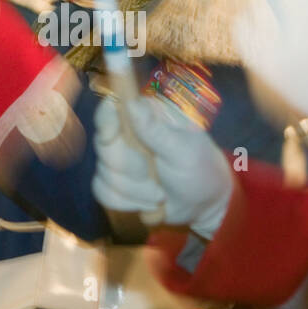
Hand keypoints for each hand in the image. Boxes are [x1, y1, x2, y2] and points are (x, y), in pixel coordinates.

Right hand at [91, 95, 233, 238]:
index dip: (106, 121)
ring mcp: (119, 159)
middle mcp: (127, 134)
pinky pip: (103, 192)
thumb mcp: (183, 151)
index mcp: (146, 116)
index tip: (110, 135)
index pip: (111, 109)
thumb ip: (155, 130)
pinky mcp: (114, 182)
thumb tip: (130, 103)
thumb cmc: (201, 170)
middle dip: (131, 170)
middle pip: (104, 146)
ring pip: (104, 174)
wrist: (204, 205)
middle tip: (156, 180)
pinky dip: (127, 203)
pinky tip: (148, 204)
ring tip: (160, 195)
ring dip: (135, 192)